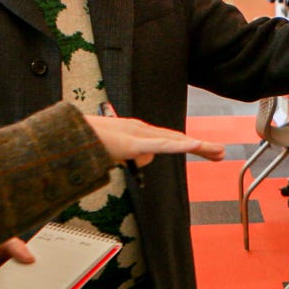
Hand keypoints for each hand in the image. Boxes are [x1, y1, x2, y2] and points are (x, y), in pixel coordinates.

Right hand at [86, 116, 226, 166]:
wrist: (66, 136)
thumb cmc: (85, 144)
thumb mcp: (114, 153)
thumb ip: (131, 156)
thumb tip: (146, 159)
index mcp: (137, 133)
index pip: (169, 139)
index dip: (190, 145)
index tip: (209, 151)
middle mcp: (141, 129)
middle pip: (176, 139)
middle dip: (201, 146)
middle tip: (221, 152)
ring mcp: (137, 134)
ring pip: (173, 141)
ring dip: (197, 146)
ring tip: (217, 151)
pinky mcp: (133, 141)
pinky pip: (160, 144)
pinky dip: (178, 146)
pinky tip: (195, 146)